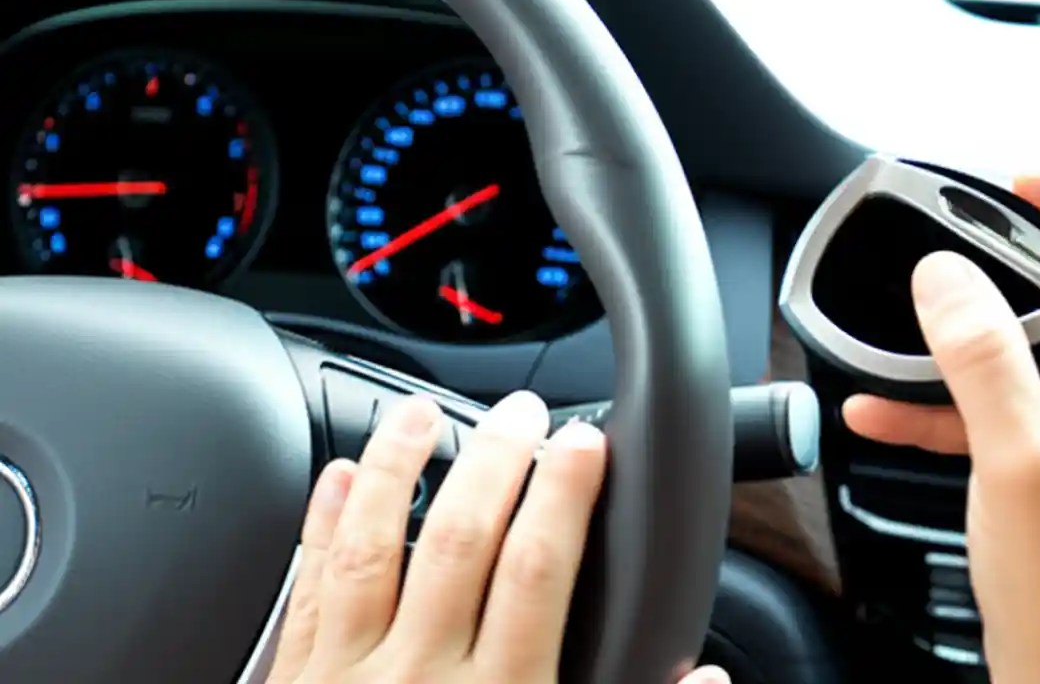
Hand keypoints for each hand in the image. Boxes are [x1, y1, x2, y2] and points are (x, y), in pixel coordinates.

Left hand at [267, 390, 729, 683]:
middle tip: (522, 411)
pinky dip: (321, 527)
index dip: (565, 495)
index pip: (539, 571)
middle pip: (463, 540)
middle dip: (497, 461)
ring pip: (373, 546)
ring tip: (421, 412)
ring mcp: (346, 678)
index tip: (584, 444)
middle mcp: (418, 681)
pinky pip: (306, 590)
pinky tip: (335, 479)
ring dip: (398, 468)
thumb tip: (704, 682)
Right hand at [843, 177, 1039, 683]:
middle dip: (1037, 255)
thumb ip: (981, 357)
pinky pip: (1018, 393)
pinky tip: (887, 404)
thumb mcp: (1018, 458)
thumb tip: (947, 277)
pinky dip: (960, 391)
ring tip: (929, 311)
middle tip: (976, 236)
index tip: (1034, 189)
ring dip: (989, 326)